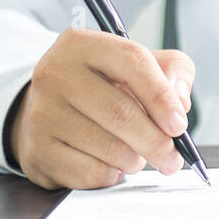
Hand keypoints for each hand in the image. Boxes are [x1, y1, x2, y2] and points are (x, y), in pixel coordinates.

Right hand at [8, 29, 195, 189]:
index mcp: (82, 44)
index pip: (132, 62)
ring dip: (135, 160)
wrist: (53, 113)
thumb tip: (180, 103)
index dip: (162, 96)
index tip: (179, 125)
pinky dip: (111, 174)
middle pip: (120, 112)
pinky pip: (90, 172)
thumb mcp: (141, 66)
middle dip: (156, 142)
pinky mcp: (38, 150)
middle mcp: (55, 73)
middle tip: (172, 158)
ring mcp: (42, 112)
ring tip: (137, 155)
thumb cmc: (105, 88)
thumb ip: (173, 72)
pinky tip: (109, 163)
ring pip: (108, 147)